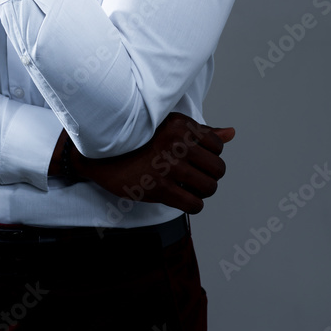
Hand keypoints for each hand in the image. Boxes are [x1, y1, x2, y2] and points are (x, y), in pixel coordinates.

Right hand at [69, 112, 234, 214]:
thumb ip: (201, 132)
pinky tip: (181, 197)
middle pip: (217, 168)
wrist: (98, 154)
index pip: (217, 146)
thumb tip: (231, 133)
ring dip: (202, 191)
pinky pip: (194, 204)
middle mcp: (177, 143)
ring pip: (209, 187)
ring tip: (189, 187)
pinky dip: (193, 205)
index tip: (195, 159)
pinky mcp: (158, 188)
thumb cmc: (136, 138)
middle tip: (194, 176)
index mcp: (180, 125)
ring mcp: (168, 166)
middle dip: (209, 176)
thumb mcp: (167, 125)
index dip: (210, 156)